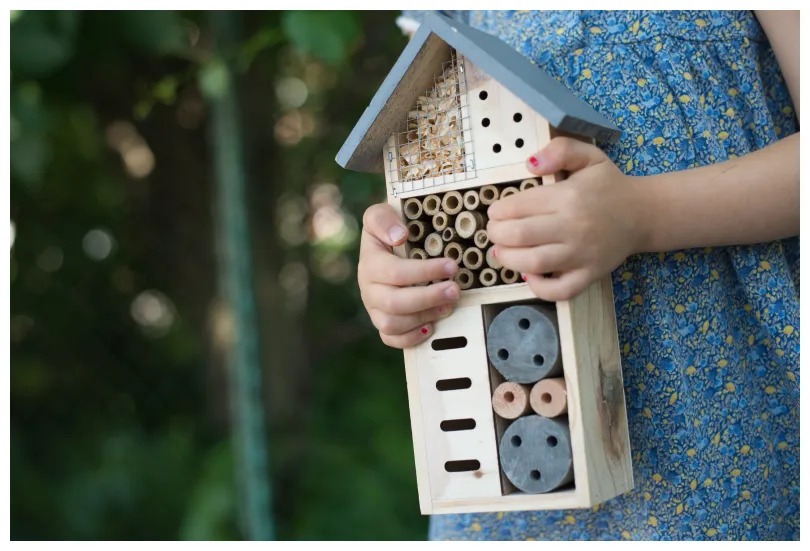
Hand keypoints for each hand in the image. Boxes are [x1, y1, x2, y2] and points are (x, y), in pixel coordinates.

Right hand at [358, 203, 460, 347]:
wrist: (385, 245)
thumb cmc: (389, 230)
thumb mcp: (381, 214)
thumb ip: (382, 219)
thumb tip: (399, 236)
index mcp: (370, 263)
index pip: (395, 272)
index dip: (425, 272)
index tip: (451, 266)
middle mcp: (369, 289)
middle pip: (394, 303)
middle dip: (429, 298)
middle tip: (455, 290)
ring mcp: (374, 309)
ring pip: (392, 324)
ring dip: (424, 316)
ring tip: (448, 305)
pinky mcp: (382, 323)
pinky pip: (391, 339)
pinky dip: (411, 337)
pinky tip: (431, 326)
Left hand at [487, 137, 642, 301]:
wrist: (643, 213)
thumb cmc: (609, 185)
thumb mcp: (589, 155)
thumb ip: (560, 150)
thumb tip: (530, 164)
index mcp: (569, 196)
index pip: (519, 206)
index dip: (498, 210)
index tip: (495, 212)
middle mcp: (574, 226)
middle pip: (520, 235)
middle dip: (496, 234)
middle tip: (494, 231)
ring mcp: (582, 254)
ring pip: (533, 263)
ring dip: (508, 259)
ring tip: (501, 251)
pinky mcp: (589, 274)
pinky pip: (559, 290)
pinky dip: (539, 287)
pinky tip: (529, 275)